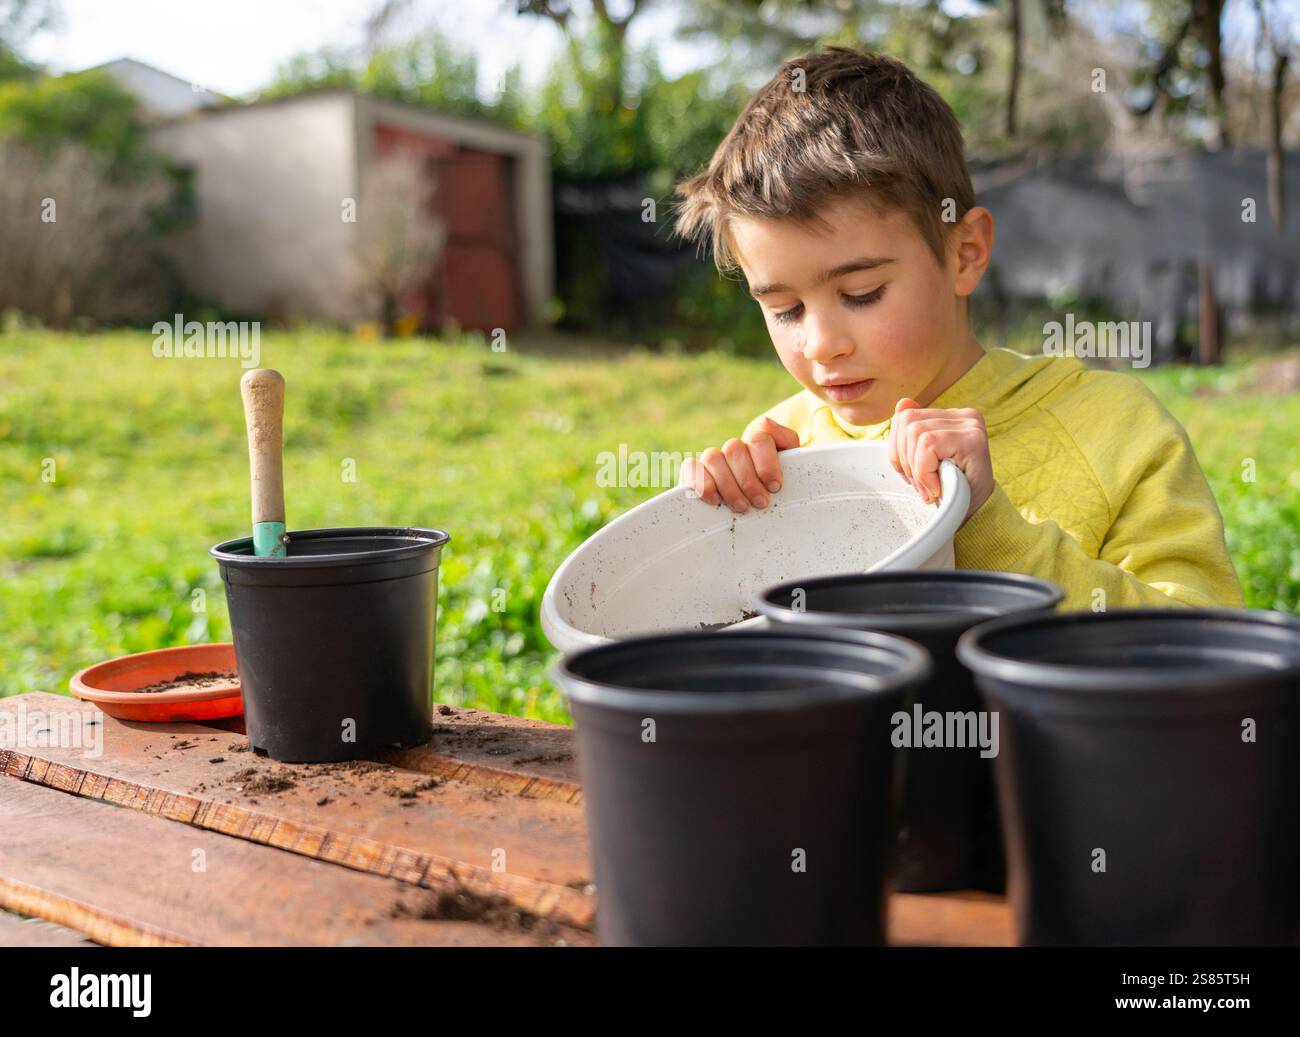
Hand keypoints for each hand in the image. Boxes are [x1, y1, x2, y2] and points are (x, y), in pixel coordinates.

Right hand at [681, 417, 799, 511]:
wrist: (754, 515)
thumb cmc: (777, 494)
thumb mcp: (793, 474)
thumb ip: (792, 453)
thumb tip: (777, 436)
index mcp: (760, 441)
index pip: (761, 431)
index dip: (766, 460)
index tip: (775, 486)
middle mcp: (736, 447)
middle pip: (735, 448)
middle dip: (749, 479)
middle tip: (760, 502)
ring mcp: (714, 459)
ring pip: (713, 456)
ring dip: (728, 485)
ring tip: (741, 507)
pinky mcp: (696, 473)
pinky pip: (691, 466)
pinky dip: (702, 482)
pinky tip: (715, 500)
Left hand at [888, 398, 992, 520]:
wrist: (977, 513)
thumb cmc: (951, 489)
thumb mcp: (925, 459)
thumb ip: (914, 432)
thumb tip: (901, 403)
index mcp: (951, 418)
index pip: (905, 416)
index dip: (897, 448)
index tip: (909, 473)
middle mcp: (963, 416)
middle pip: (906, 421)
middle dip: (904, 459)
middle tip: (920, 484)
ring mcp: (969, 425)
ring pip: (915, 432)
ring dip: (916, 468)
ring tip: (930, 487)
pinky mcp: (972, 439)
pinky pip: (928, 445)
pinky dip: (924, 471)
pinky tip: (937, 486)